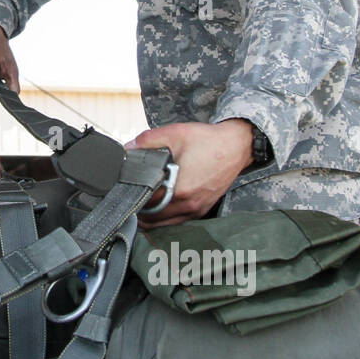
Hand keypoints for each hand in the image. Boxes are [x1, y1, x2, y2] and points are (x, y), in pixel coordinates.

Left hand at [125, 120, 252, 226]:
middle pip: (152, 219)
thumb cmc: (208, 141)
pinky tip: (158, 206)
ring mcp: (196, 209)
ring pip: (164, 224)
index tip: (123, 190)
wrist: (236, 145)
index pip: (145, 203)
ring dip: (150, 217)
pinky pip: (178, 221)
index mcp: (179, 189)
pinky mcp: (202, 209)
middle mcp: (188, 204)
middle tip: (128, 197)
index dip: (131, 196)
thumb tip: (128, 149)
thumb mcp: (174, 134)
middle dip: (138, 210)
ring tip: (140, 204)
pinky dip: (165, 218)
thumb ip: (147, 141)